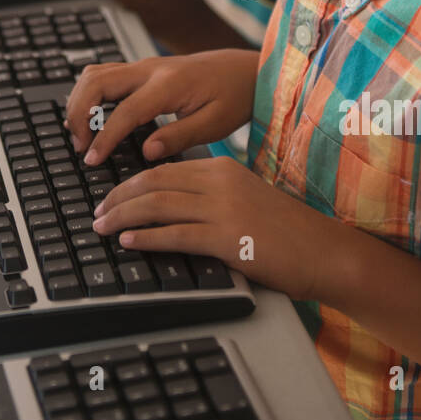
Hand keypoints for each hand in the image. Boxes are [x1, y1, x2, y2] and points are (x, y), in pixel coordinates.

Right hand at [65, 49, 257, 165]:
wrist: (245, 70)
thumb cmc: (234, 96)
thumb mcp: (215, 124)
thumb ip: (179, 137)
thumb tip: (147, 152)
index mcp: (169, 84)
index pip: (124, 111)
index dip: (103, 137)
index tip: (91, 159)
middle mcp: (150, 70)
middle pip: (97, 82)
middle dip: (79, 114)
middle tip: (81, 147)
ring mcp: (144, 66)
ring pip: (94, 74)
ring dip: (79, 102)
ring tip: (81, 135)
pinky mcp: (142, 69)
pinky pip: (104, 74)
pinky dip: (89, 94)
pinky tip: (90, 117)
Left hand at [90, 156, 328, 300]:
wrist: (323, 250)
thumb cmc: (285, 231)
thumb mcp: (243, 199)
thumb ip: (209, 197)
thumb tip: (168, 209)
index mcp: (222, 168)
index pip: (162, 169)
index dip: (129, 183)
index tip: (110, 196)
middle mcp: (220, 182)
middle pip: (153, 182)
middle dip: (118, 198)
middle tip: (96, 212)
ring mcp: (224, 209)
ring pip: (158, 205)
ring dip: (123, 216)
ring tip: (102, 227)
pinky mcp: (228, 237)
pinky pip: (176, 234)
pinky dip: (147, 237)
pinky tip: (128, 242)